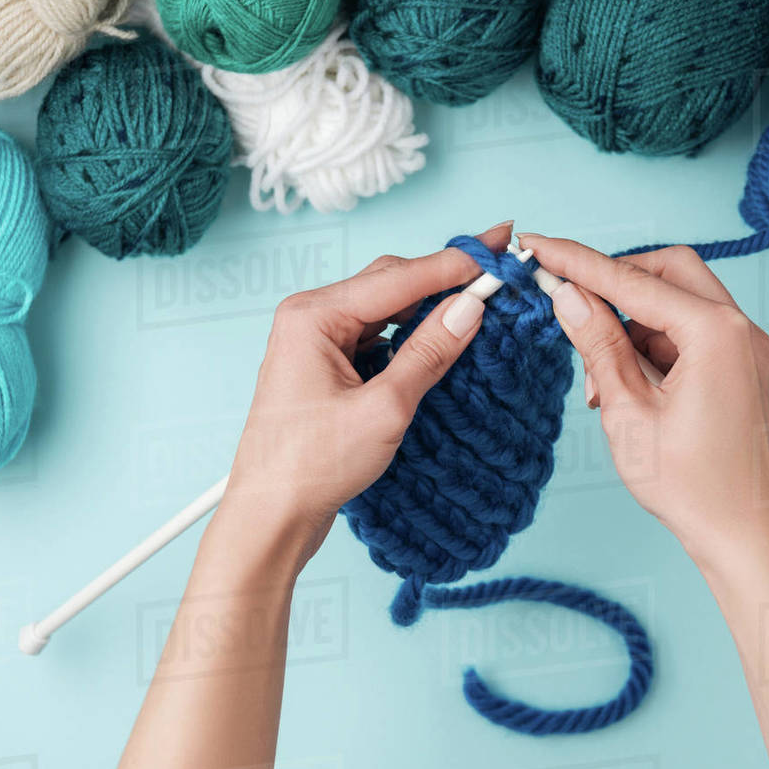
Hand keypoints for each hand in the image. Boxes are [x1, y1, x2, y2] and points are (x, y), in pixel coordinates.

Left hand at [218, 222, 512, 570]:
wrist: (271, 516)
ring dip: (430, 306)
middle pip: (391, 282)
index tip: (497, 252)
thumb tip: (470, 309)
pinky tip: (442, 336)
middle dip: (444, 277)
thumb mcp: (384, 409)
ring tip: (479, 299)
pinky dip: (412, 333)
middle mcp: (310, 318)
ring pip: (386, 308)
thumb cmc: (312, 467)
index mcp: (314, 316)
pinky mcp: (327, 367)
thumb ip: (430, 353)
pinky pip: (377, 335)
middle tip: (495, 269)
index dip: (454, 265)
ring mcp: (316, 342)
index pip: (398, 277)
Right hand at [520, 235, 768, 557]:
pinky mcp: (738, 364)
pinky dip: (651, 345)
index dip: (579, 263)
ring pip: (676, 300)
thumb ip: (597, 345)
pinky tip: (623, 384)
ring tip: (599, 378)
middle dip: (616, 281)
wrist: (739, 534)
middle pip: (667, 270)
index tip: (539, 247)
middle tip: (572, 303)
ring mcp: (743, 346)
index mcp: (716, 334)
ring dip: (631, 322)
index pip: (633, 280)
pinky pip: (687, 331)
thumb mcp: (628, 411)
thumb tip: (568, 296)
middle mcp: (739, 329)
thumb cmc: (691, 485)